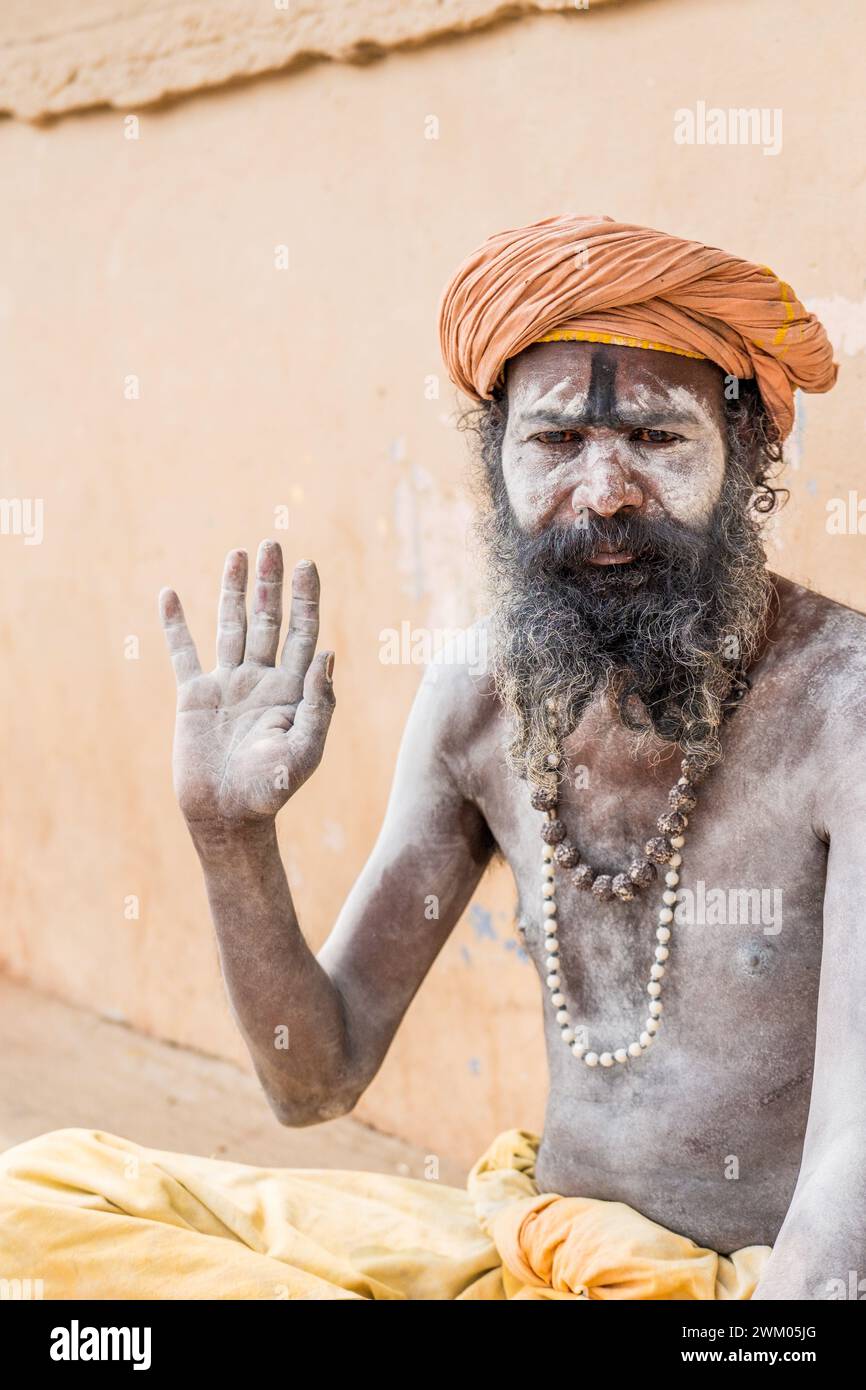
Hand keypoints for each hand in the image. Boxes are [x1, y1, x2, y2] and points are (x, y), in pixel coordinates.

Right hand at [159, 541, 334, 824]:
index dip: (306, 599)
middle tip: (274, 543)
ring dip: (234, 590)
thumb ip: (319, 704)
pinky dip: (176, 625)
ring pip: (231, 627)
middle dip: (272, 583)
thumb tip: (328, 653)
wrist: (227, 817)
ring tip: (239, 554)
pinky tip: (170, 596)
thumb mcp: (305, 751)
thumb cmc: (271, 791)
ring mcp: (228, 686)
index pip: (302, 633)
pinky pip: (184, 653)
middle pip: (268, 620)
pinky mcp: (194, 697)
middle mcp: (261, 681)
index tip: (308, 565)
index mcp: (292, 691)